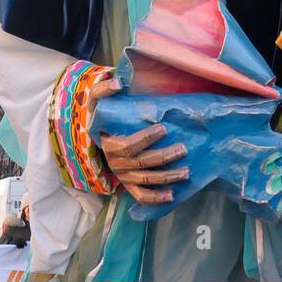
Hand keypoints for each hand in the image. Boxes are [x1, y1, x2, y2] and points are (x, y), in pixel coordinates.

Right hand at [89, 75, 187, 204]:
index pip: (129, 146)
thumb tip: (118, 83)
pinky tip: (172, 196)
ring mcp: (123, 176)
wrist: (95, 136)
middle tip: (183, 149)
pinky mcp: (128, 184)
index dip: (146, 139)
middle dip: (164, 157)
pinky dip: (155, 199)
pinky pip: (141, 196)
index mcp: (109, 144)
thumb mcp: (96, 100)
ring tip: (186, 172)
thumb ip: (104, 88)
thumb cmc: (101, 116)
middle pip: (142, 164)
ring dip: (166, 178)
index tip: (163, 128)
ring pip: (146, 180)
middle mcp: (115, 163)